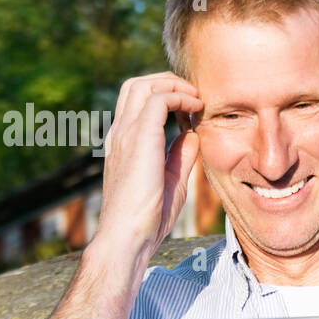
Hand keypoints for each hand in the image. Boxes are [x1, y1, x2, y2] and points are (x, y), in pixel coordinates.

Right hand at [94, 72, 203, 260]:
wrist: (129, 236)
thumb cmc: (148, 217)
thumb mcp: (172, 180)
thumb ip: (180, 155)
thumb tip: (192, 134)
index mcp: (125, 142)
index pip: (138, 102)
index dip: (166, 95)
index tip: (192, 108)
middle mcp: (121, 133)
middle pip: (137, 85)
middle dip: (168, 82)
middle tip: (195, 95)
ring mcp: (126, 133)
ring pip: (143, 85)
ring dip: (174, 85)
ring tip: (197, 98)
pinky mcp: (139, 138)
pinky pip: (159, 100)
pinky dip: (180, 97)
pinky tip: (197, 108)